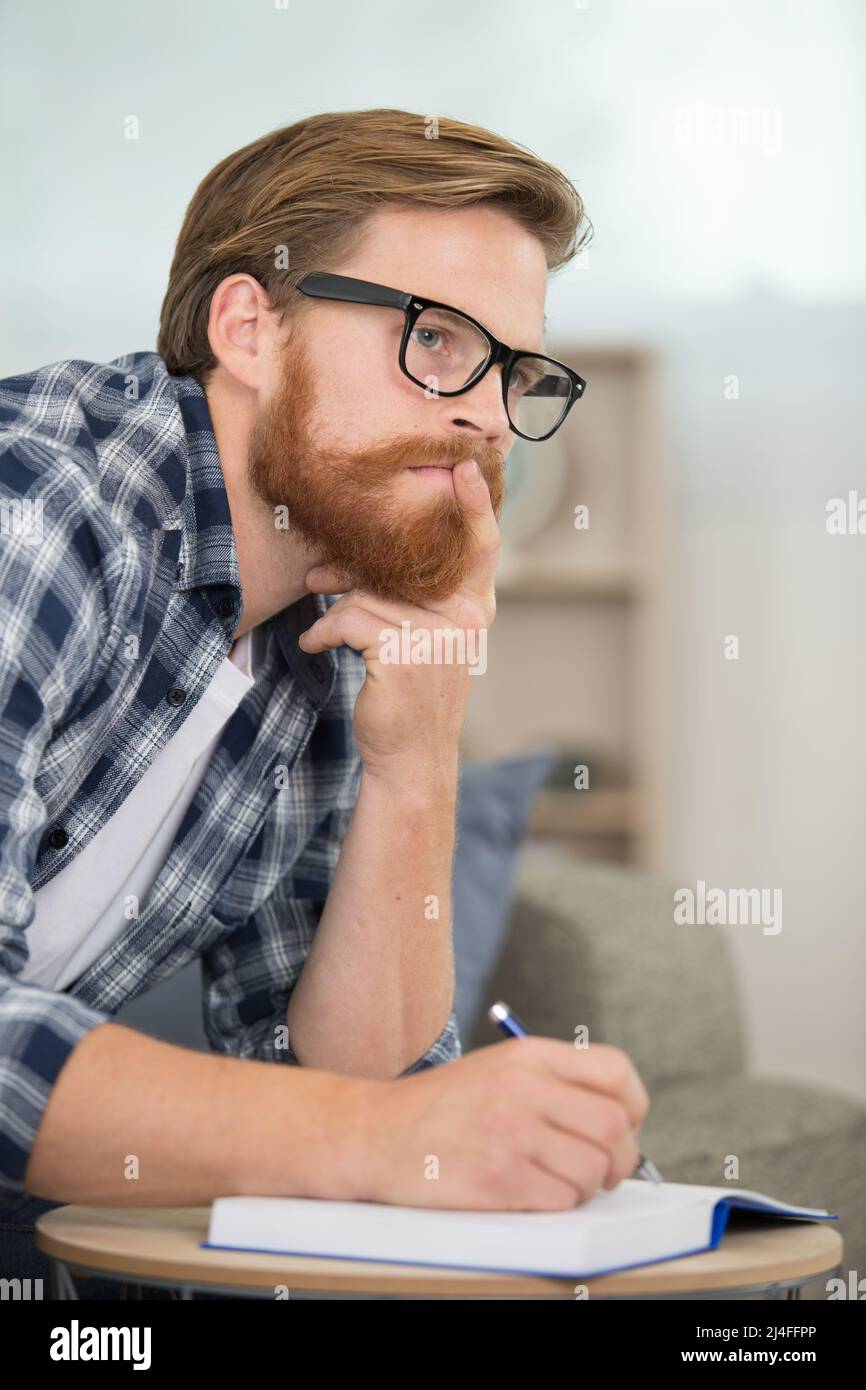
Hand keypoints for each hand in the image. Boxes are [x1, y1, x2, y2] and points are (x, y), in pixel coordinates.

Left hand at [297, 458, 498, 778]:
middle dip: (352, 567)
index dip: (475, 504)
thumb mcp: (426, 641)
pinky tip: (315, 644)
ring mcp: (439, 636)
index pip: (483, 546)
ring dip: (334, 609)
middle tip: (318, 574)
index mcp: (475, 609)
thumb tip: (368, 559)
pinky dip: (325, 630)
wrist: (409, 757)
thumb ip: (418, 599)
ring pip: (369, 592)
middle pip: (402, 562)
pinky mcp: (406, 653)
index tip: (465, 465)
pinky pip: (351, 617)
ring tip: (320, 629)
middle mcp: (466, 618)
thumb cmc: (409, 695)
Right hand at [338, 1038, 649, 1209]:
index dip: (633, 1105)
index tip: (625, 1124)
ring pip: (593, 1169)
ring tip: (557, 1179)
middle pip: (614, 1126)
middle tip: (603, 1169)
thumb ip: (554, 1082)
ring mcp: (511, 1134)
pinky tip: (530, 1191)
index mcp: (528, 1055)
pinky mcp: (499, 1178)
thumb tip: (620, 1120)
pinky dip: (556, 1202)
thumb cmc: (441, 1107)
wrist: (375, 1133)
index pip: (616, 1072)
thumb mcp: (498, 1069)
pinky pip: (561, 1199)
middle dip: (619, 1157)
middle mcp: (523, 1088)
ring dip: (586, 1185)